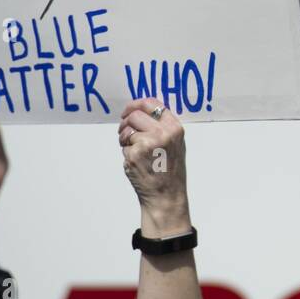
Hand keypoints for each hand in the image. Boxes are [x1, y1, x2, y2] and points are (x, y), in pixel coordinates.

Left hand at [119, 100, 191, 236]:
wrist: (166, 194)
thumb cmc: (170, 170)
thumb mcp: (176, 143)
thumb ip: (163, 126)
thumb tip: (142, 111)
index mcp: (175, 128)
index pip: (152, 103)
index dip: (136, 105)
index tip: (129, 110)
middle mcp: (163, 133)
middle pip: (135, 115)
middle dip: (126, 122)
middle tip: (125, 132)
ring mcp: (148, 143)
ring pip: (127, 130)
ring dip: (125, 138)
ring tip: (134, 150)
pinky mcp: (135, 154)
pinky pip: (124, 146)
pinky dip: (126, 153)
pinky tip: (136, 163)